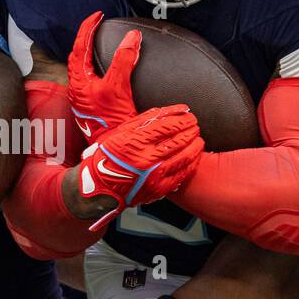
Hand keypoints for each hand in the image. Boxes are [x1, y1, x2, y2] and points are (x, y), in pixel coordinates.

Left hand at [66, 11, 140, 142]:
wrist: (112, 146)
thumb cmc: (112, 120)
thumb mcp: (119, 86)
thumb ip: (124, 60)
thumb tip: (132, 37)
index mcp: (78, 81)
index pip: (79, 47)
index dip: (88, 28)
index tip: (97, 15)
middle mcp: (77, 87)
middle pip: (77, 55)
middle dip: (85, 37)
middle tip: (96, 24)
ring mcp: (82, 96)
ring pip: (82, 67)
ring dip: (88, 51)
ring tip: (98, 39)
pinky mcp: (91, 103)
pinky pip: (89, 76)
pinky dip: (95, 65)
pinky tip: (102, 65)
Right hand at [73, 105, 203, 230]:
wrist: (100, 186)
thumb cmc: (108, 156)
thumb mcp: (120, 132)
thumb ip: (144, 120)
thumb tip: (169, 110)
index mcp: (136, 141)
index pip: (168, 125)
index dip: (182, 119)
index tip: (189, 115)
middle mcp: (147, 157)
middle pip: (179, 140)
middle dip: (191, 131)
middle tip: (195, 125)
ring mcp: (154, 174)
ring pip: (183, 157)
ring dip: (194, 146)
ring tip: (198, 140)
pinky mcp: (158, 188)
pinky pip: (181, 174)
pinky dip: (191, 164)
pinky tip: (194, 157)